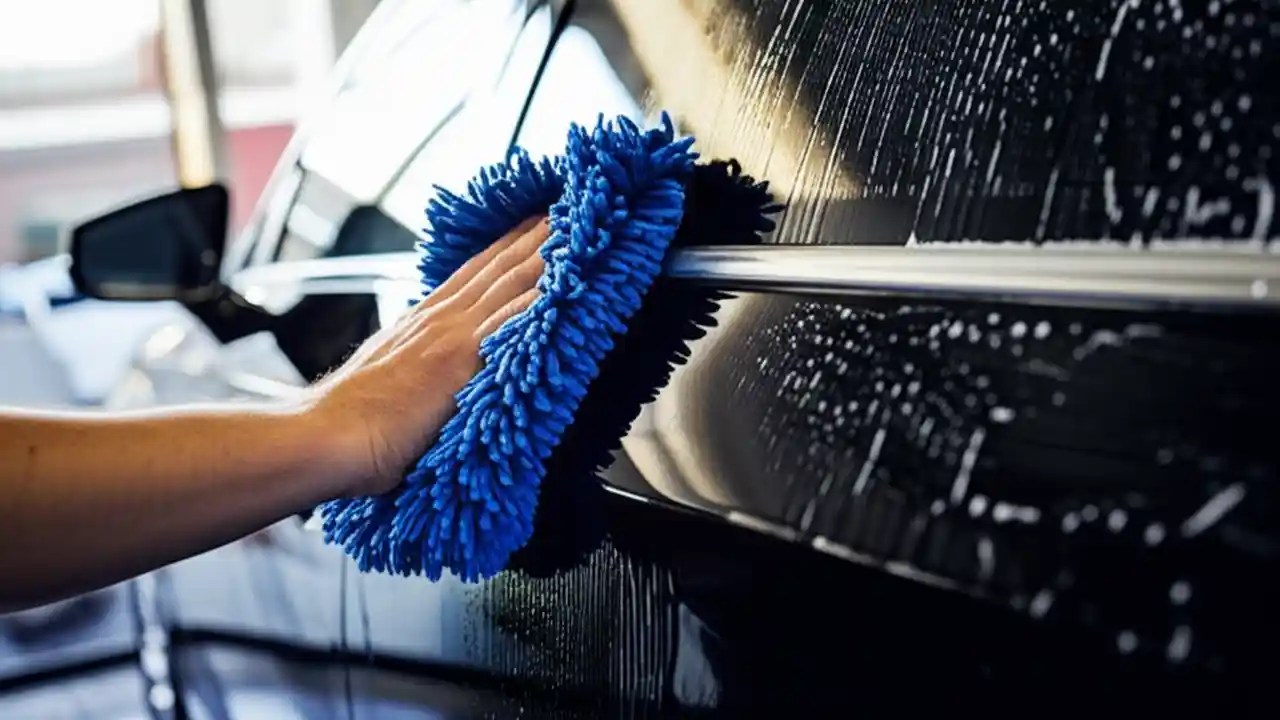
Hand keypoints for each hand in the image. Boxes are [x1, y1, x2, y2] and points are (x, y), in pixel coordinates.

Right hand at [306, 216, 547, 497]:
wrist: (327, 436)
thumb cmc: (352, 424)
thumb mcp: (389, 381)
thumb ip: (416, 369)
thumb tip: (430, 375)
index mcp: (423, 323)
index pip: (474, 272)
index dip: (506, 245)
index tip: (534, 222)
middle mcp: (440, 320)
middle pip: (499, 267)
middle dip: (536, 236)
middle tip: (573, 206)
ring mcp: (452, 336)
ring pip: (511, 281)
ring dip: (547, 253)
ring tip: (582, 227)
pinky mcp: (461, 359)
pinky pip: (510, 318)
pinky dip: (541, 296)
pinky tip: (569, 280)